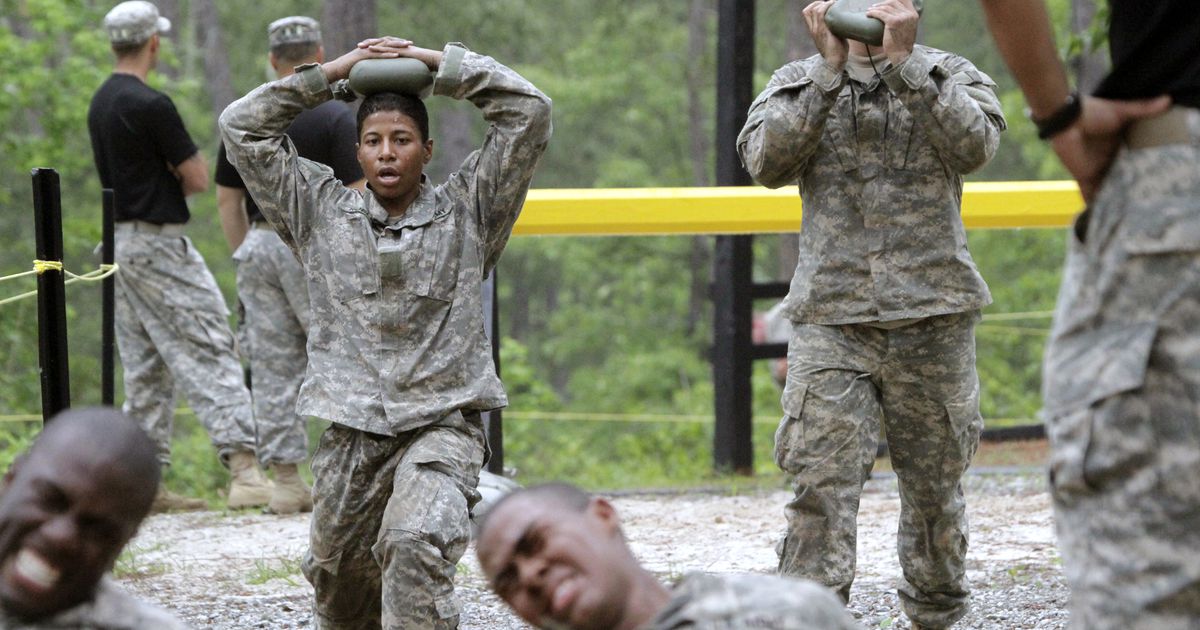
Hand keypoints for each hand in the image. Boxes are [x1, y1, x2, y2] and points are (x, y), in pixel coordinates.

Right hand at [320, 44, 401, 82]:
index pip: (385, 43)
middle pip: (387, 42)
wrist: (336, 69)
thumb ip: (372, 70)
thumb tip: (380, 78)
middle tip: (411, 43)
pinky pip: (377, 54)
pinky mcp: (363, 56)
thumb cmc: (349, 71)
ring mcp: (366, 50)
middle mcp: (369, 47)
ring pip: (384, 46)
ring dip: (396, 46)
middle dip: (399, 42)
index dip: (396, 44)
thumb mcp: (364, 69)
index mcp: (370, 49)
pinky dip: (387, 54)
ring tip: (407, 47)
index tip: (407, 46)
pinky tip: (396, 55)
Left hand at [358, 37, 443, 70]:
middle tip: (358, 47)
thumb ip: (406, 77)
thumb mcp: (412, 72)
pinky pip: (389, 47)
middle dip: (369, 44)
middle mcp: (399, 46)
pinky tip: (371, 49)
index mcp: (399, 50)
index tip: (363, 51)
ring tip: (361, 46)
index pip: (384, 47)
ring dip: (371, 44)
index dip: (374, 48)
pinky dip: (380, 47)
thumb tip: (404, 89)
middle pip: (381, 42)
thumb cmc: (426, 69)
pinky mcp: (403, 49)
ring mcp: (401, 47)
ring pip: (383, 43)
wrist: (434, 62)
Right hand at [804, 1, 847, 70]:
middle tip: (830, 4)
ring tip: (833, 4)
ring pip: (815, 10)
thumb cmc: (836, 52)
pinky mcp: (822, 31)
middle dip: (819, 3)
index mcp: (814, 31)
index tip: (824, 5)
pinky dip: (827, 6)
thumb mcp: (833, 37)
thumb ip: (834, 29)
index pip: (807, 13)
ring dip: (825, 4)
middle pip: (809, 10)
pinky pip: (821, 14)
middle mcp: (813, 29)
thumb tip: (844, 22)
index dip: (814, 6)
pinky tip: (834, 5)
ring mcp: (817, 30)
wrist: (834, 63)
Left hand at [865, 0, 917, 64]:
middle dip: (882, 4)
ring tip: (869, 11)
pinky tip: (868, 14)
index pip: (904, 0)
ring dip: (876, 8)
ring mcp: (902, 17)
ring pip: (886, 7)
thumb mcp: (907, 29)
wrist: (902, 56)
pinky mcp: (893, 22)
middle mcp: (909, 14)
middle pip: (893, 2)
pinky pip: (881, 13)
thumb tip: (894, 15)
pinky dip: (873, 12)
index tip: (884, 4)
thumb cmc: (902, 45)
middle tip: (874, 7)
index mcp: (913, 15)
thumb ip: (904, 20)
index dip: (892, 1)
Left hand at [1049, 95, 1171, 202]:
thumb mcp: (1121, 111)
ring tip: (1128, 213)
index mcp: (1117, 144)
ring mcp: (1095, 168)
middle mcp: (1107, 159)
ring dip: (1114, 198)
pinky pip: (1088, 194)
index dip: (1141, 168)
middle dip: (1129, 186)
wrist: (1066, 119)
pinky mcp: (1083, 176)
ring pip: (1107, 187)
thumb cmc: (1092, 112)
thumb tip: (1167, 100)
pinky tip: (1102, 217)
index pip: (1131, 159)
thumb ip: (1142, 109)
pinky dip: (1094, 204)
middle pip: (1121, 176)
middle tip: (1145, 200)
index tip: (1154, 178)